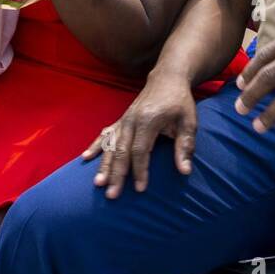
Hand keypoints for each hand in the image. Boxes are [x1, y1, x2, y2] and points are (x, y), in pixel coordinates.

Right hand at [80, 74, 196, 197]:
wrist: (167, 78)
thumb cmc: (180, 103)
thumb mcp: (189, 122)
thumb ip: (185, 146)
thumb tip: (185, 171)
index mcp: (148, 120)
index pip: (140, 150)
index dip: (139, 170)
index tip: (140, 188)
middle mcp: (132, 120)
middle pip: (120, 150)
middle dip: (116, 174)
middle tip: (112, 195)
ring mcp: (124, 119)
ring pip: (110, 145)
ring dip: (104, 165)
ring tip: (98, 183)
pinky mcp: (121, 120)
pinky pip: (105, 134)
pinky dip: (96, 146)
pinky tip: (86, 158)